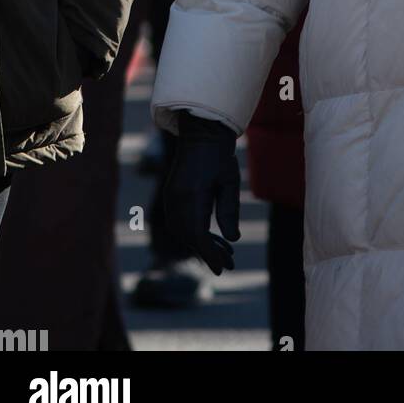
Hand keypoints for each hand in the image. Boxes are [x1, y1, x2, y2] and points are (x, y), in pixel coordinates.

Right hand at [163, 111, 240, 274]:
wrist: (201, 133)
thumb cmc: (219, 155)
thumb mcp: (230, 181)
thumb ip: (230, 210)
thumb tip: (232, 239)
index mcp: (192, 195)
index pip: (198, 234)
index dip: (210, 254)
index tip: (223, 268)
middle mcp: (176, 199)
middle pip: (189, 236)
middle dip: (207, 252)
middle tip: (229, 264)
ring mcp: (171, 197)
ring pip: (182, 232)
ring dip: (199, 244)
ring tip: (222, 252)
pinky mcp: (171, 195)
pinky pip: (179, 222)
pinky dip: (193, 233)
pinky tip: (208, 237)